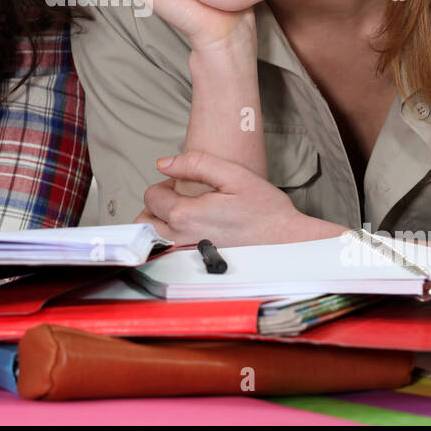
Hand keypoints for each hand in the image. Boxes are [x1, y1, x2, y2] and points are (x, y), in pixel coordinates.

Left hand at [139, 150, 348, 246]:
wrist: (286, 242)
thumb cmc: (265, 210)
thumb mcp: (233, 175)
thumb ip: (195, 164)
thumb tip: (163, 163)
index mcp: (186, 215)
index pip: (151, 196)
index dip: (164, 185)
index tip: (182, 185)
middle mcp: (180, 239)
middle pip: (143, 220)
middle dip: (155, 206)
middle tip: (179, 200)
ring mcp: (186, 256)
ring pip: (151, 240)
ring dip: (158, 225)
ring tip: (184, 216)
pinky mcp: (194, 266)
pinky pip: (166, 254)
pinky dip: (168, 242)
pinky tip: (191, 233)